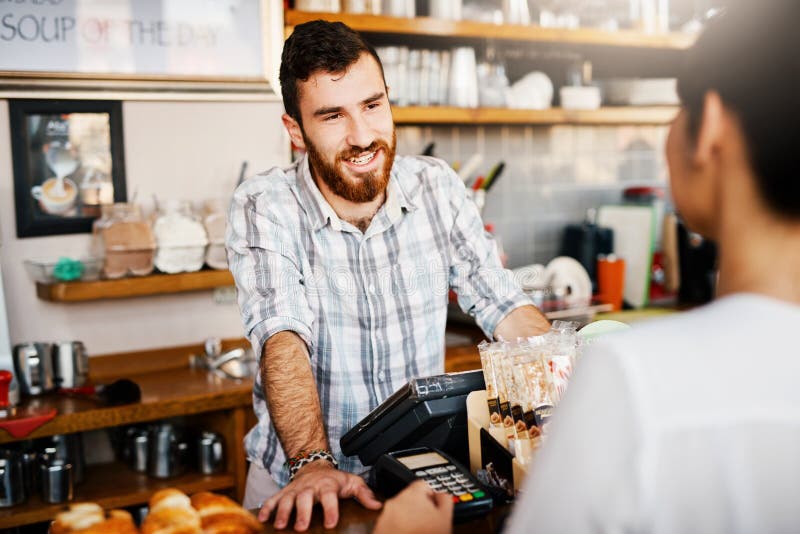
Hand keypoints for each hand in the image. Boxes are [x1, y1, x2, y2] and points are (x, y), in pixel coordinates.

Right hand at [258, 460, 381, 530]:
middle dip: (302, 512)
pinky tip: (262, 519)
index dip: (330, 509)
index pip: (329, 497)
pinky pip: (272, 499)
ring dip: (282, 512)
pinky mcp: (284, 493)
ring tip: (280, 525)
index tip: (330, 523)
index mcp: (327, 486)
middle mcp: (309, 487)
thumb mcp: (352, 482)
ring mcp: (295, 490)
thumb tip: (378, 505)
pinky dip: (266, 508)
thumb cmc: (333, 480)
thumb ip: (364, 494)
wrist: (313, 467)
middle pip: (305, 498)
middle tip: (301, 527)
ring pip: (287, 499)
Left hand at [373, 481, 453, 533]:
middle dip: (418, 507)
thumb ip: (445, 499)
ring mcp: (385, 514)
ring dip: (408, 517)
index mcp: (412, 494)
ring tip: (416, 530)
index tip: (433, 506)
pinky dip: (398, 526)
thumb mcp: (445, 518)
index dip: (431, 496)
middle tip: (426, 522)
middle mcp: (396, 501)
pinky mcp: (379, 526)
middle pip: (410, 497)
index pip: (423, 485)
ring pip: (400, 510)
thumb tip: (441, 494)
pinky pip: (391, 522)